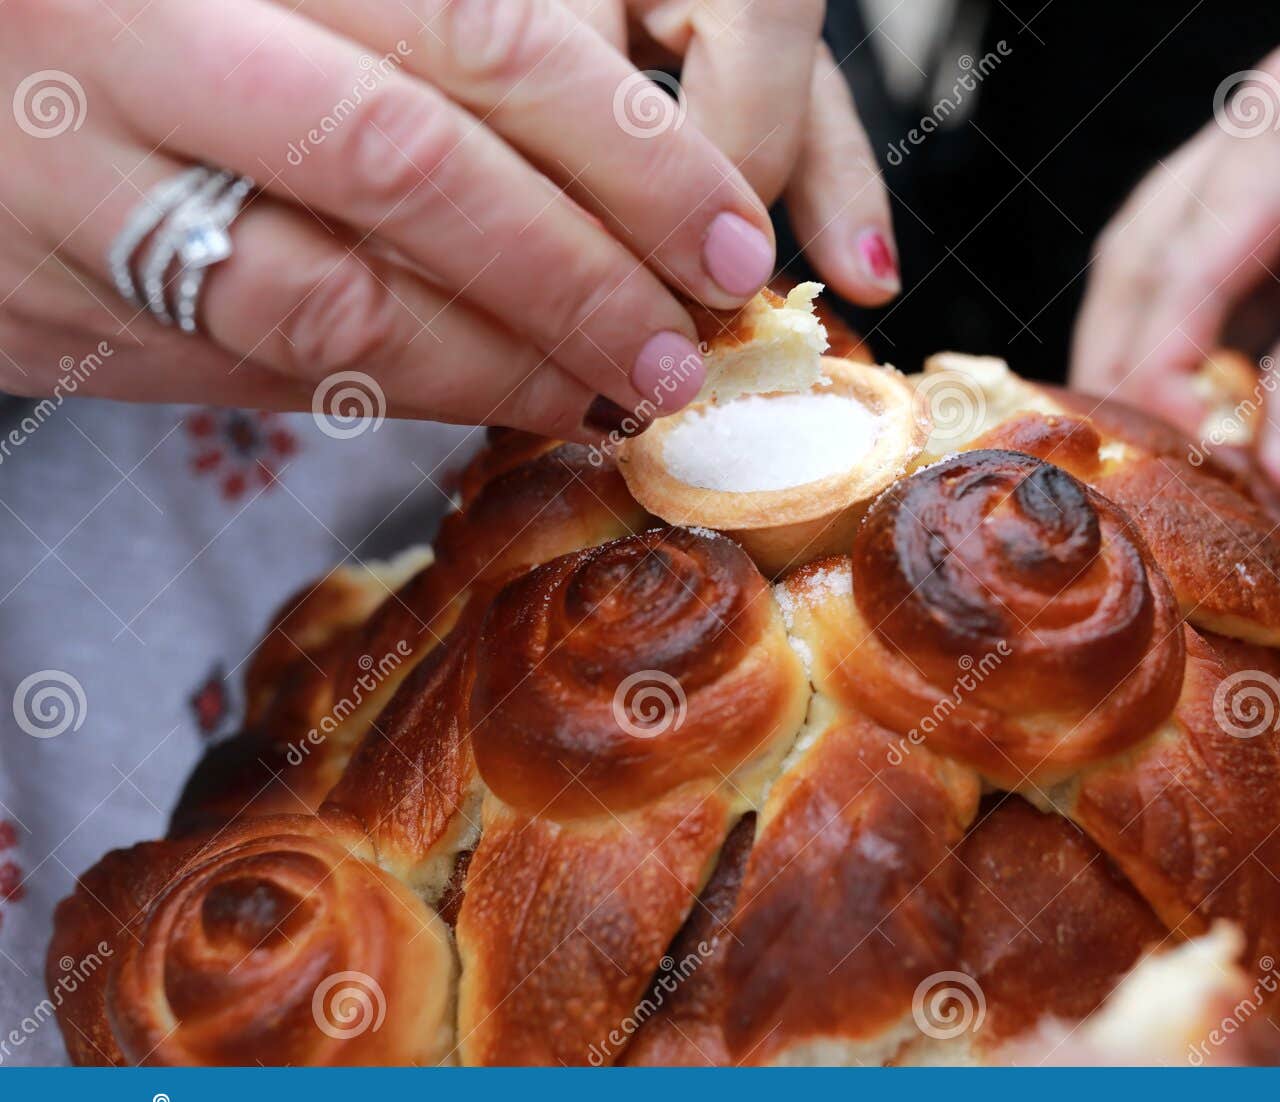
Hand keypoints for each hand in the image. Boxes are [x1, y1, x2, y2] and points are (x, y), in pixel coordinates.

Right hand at [0, 0, 887, 438]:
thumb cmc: (119, 15)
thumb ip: (412, 27)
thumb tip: (610, 132)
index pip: (474, 33)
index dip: (626, 146)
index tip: (726, 231)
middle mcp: (136, 39)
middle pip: (413, 169)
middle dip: (580, 273)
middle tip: (685, 343)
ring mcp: (77, 185)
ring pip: (333, 300)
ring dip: (500, 365)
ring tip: (610, 391)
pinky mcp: (54, 309)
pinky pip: (259, 372)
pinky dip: (397, 395)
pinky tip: (492, 397)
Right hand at [1072, 33, 1279, 498]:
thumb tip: (1268, 470)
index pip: (1193, 249)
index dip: (1165, 354)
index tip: (1166, 439)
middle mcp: (1255, 132)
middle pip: (1145, 260)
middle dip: (1127, 364)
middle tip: (1127, 459)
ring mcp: (1256, 174)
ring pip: (1158, 279)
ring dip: (1147, 367)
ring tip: (1146, 450)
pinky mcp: (1275, 223)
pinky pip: (1208, 298)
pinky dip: (1196, 363)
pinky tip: (1194, 420)